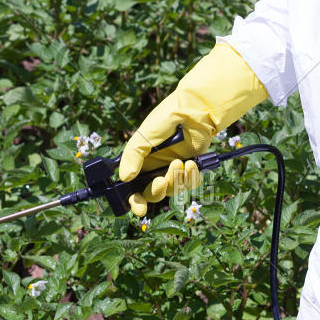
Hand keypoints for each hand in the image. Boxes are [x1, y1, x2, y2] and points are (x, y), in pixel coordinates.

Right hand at [119, 43, 267, 215]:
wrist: (195, 110)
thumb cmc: (167, 118)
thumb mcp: (144, 136)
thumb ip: (132, 156)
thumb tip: (124, 179)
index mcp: (140, 162)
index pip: (133, 189)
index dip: (135, 202)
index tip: (139, 210)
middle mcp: (156, 168)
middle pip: (153, 193)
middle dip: (157, 192)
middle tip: (161, 182)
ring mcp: (174, 169)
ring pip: (173, 190)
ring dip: (176, 180)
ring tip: (180, 163)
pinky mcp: (192, 167)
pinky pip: (190, 184)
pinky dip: (191, 178)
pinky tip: (191, 164)